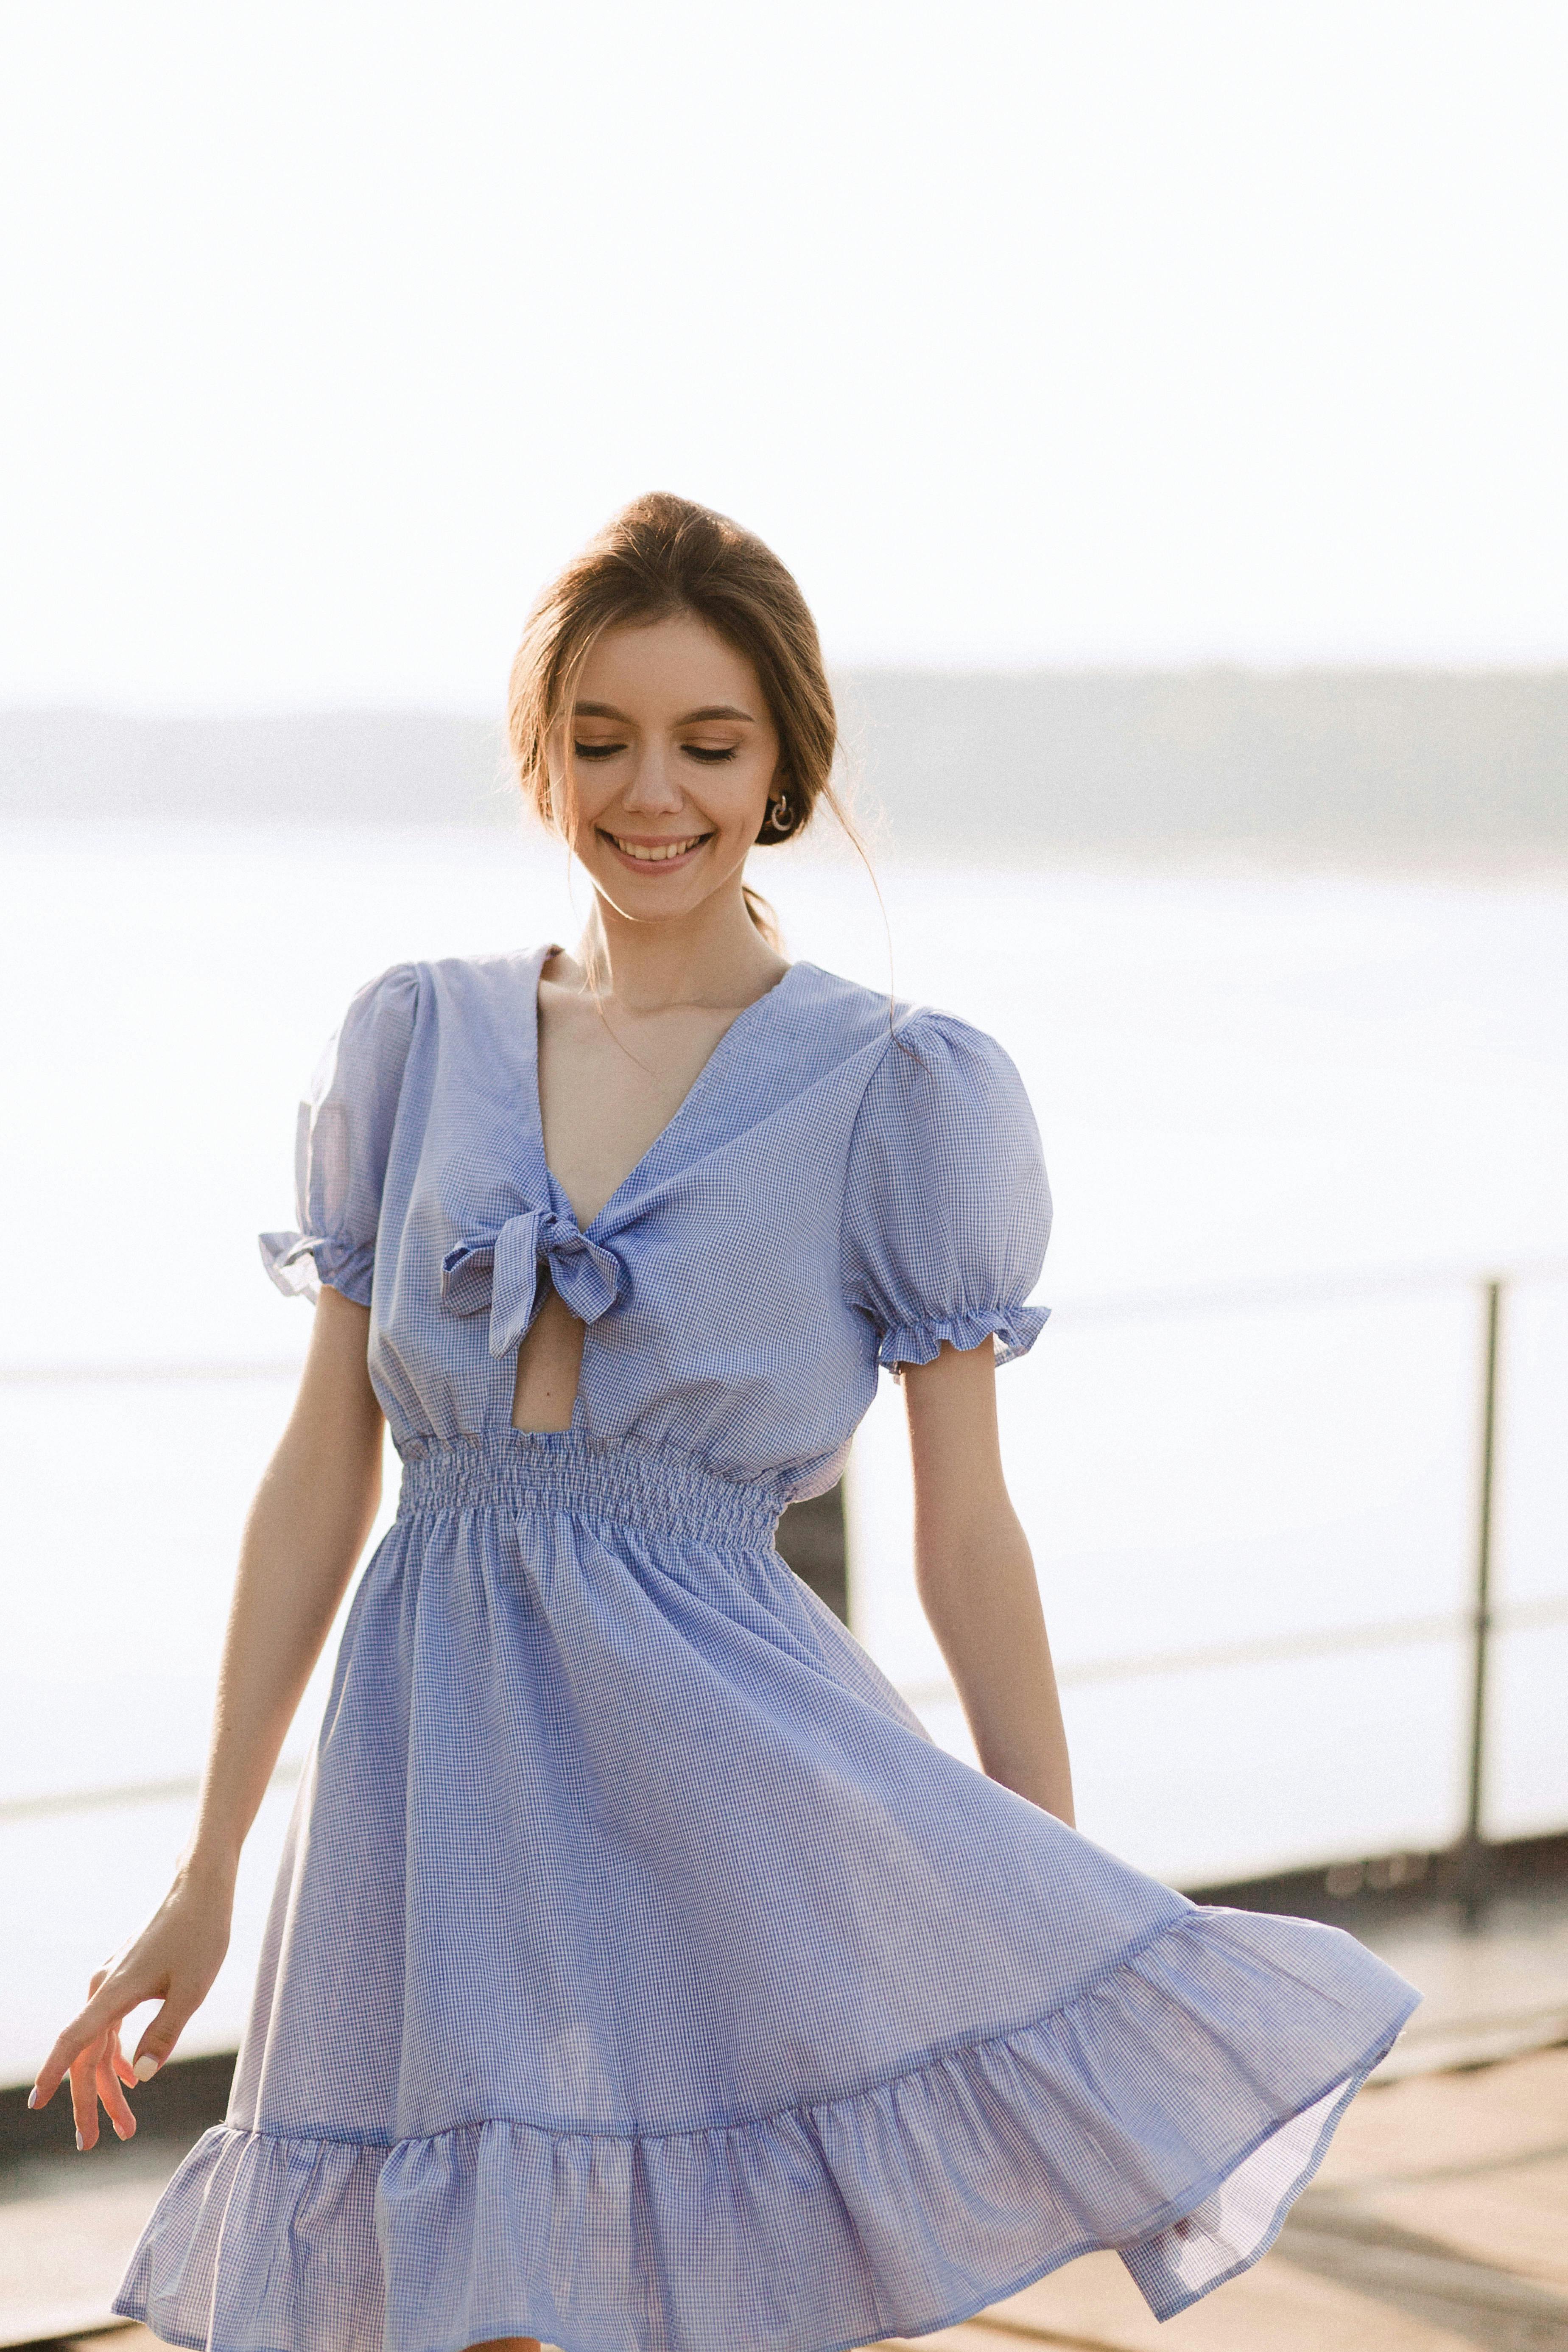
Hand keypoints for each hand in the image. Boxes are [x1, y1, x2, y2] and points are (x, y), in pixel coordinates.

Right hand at [29, 1868, 232, 2149]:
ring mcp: (112, 1980)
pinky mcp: (125, 1975)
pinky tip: (132, 2078)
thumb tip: (141, 2077)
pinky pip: (111, 2025)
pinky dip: (117, 2055)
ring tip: (125, 2125)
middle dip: (88, 2101)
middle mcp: (105, 1986)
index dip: (54, 2074)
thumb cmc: (201, 1934)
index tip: (36, 2104)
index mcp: (115, 1991)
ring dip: (109, 2084)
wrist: (201, 1886)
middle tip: (92, 2144)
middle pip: (86, 2053)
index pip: (74, 2041)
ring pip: (99, 2042)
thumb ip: (165, 2034)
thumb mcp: (192, 1989)